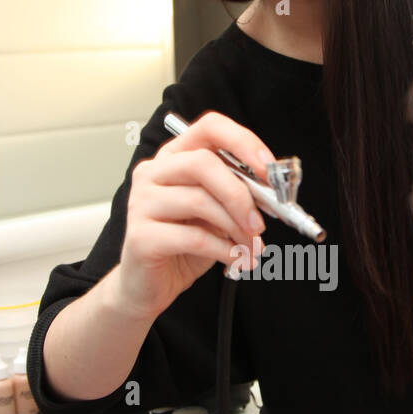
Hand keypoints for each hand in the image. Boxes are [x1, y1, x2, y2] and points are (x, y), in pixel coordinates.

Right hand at [116, 112, 274, 321]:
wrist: (148, 285)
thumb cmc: (183, 245)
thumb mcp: (215, 213)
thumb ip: (235, 195)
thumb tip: (270, 192)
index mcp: (173, 157)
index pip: (210, 128)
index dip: (244, 142)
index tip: (269, 169)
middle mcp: (152, 173)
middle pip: (203, 163)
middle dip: (240, 194)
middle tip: (260, 223)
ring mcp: (142, 203)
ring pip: (200, 201)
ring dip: (236, 228)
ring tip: (251, 248)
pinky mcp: (142, 237)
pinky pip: (194, 237)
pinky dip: (224, 249)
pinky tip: (234, 258)